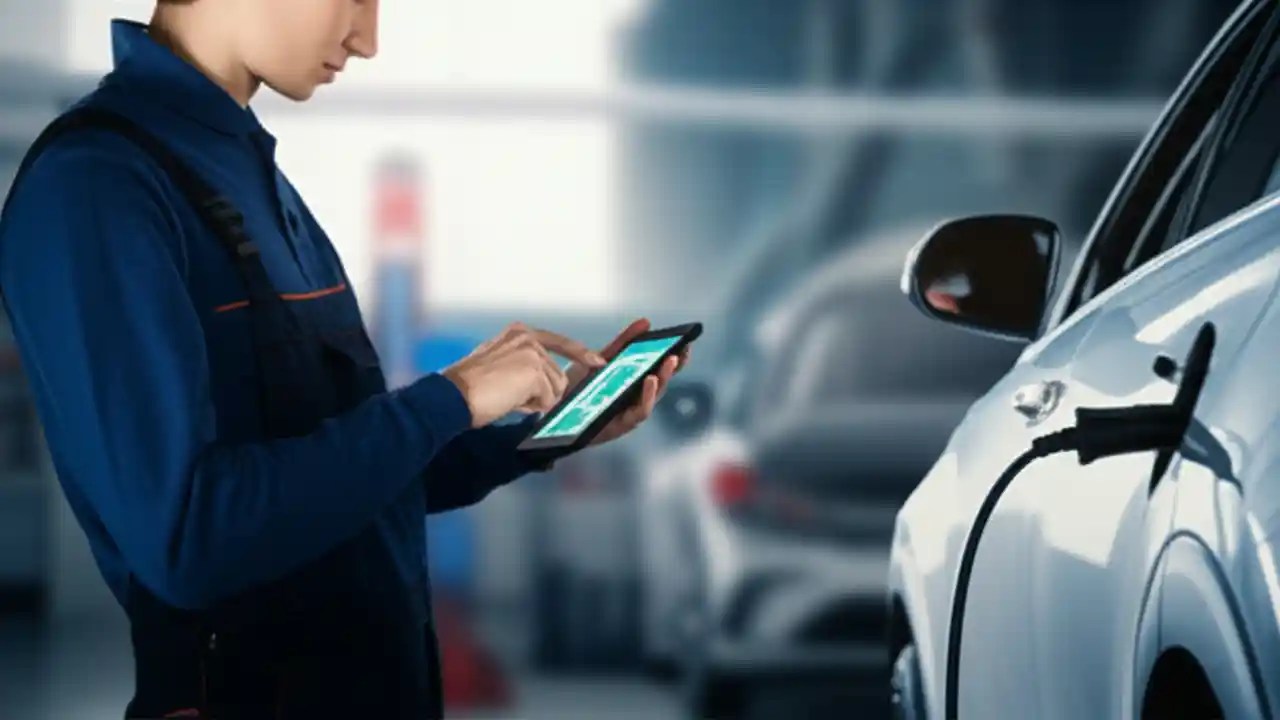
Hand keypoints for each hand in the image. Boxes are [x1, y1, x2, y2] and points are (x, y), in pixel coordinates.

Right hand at [442, 322, 605, 427]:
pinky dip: (530, 407)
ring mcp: (532, 352)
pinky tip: (509, 401)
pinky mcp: (535, 370)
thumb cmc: (471, 390)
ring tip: (506, 397)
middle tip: (510, 396)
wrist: (453, 396)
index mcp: (518, 333)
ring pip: (555, 389)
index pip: (557, 342)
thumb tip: (552, 388)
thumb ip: (526, 369)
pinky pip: (547, 400)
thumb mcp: (501, 368)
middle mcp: (527, 337)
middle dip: (541, 393)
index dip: (580, 353)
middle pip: (557, 374)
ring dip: (535, 401)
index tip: (599, 362)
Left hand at [562, 318, 691, 447]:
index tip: (686, 342)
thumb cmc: (579, 386)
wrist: (551, 409)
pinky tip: (649, 380)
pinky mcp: (621, 426)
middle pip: (662, 382)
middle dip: (673, 366)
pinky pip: (639, 412)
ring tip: (668, 362)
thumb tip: (646, 321)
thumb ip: (624, 343)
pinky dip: (648, 396)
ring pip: (654, 396)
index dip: (676, 357)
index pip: (661, 369)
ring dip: (664, 379)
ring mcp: (629, 413)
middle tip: (681, 350)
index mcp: (635, 383)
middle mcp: (636, 399)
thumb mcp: (601, 359)